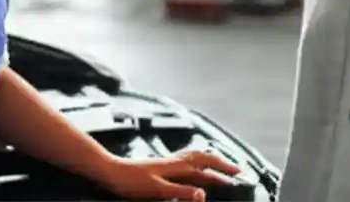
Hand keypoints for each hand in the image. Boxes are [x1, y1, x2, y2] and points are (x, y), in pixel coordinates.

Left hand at [98, 150, 242, 200]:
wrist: (110, 172)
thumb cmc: (131, 182)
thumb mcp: (158, 191)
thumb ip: (181, 192)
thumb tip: (203, 194)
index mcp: (177, 168)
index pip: (206, 170)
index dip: (223, 174)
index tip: (239, 179)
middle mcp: (175, 161)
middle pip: (204, 157)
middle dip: (222, 163)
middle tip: (237, 170)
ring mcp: (168, 161)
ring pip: (195, 155)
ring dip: (211, 158)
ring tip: (221, 163)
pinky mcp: (161, 164)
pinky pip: (186, 157)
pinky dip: (197, 158)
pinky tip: (193, 164)